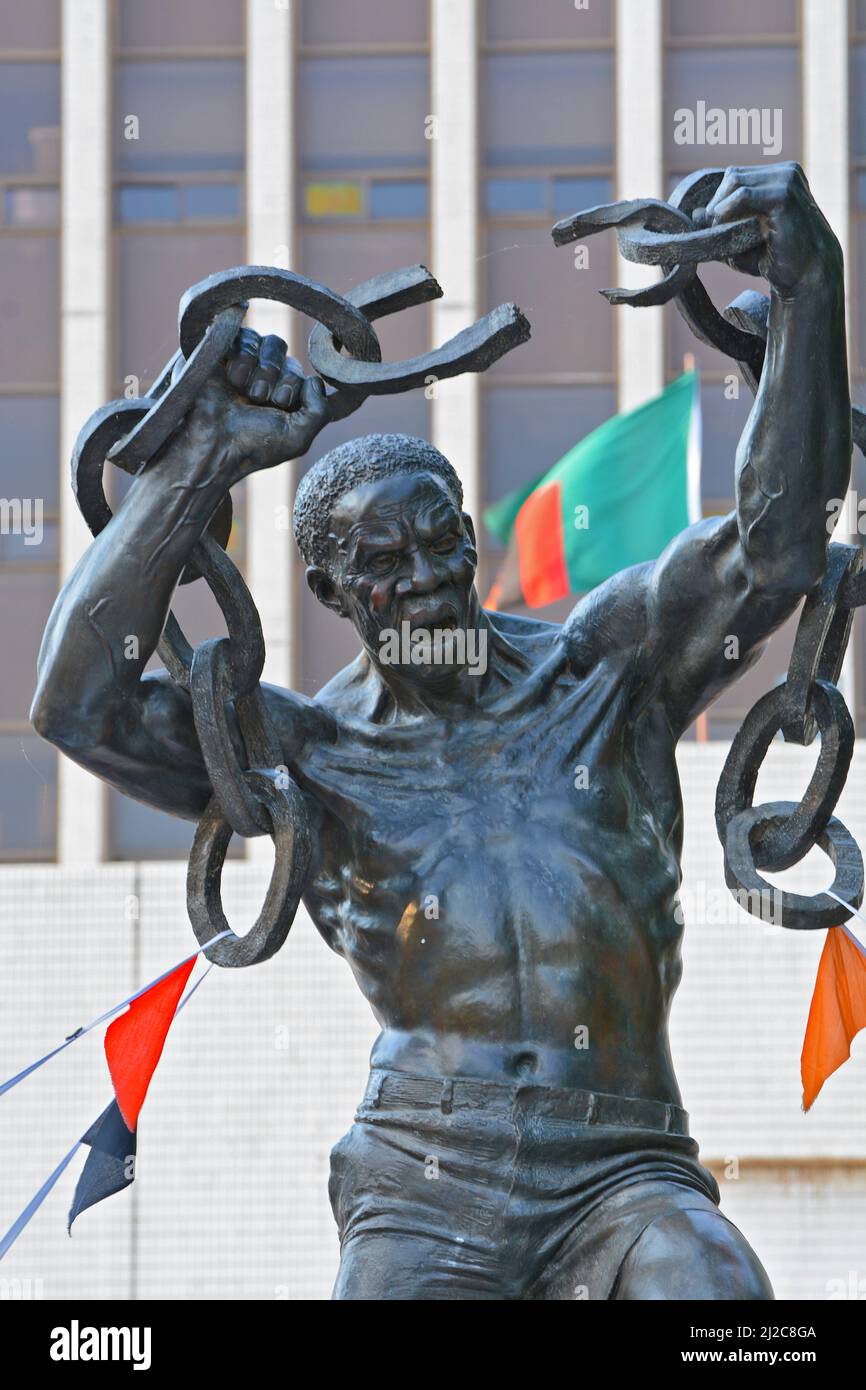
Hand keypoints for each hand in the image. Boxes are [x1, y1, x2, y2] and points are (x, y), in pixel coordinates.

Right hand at [178, 328, 330, 477]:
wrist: (211, 443)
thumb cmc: (253, 445)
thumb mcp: (298, 438)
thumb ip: (321, 411)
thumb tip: (316, 379)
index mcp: (286, 395)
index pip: (303, 372)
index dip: (294, 385)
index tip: (280, 405)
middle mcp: (268, 375)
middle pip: (288, 355)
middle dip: (277, 378)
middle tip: (258, 399)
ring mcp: (245, 361)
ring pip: (271, 342)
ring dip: (262, 369)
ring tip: (243, 391)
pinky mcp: (223, 351)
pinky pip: (244, 335)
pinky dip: (243, 356)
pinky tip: (233, 378)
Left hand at [705, 162, 841, 295]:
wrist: (806, 276)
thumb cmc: (776, 259)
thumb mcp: (743, 239)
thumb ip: (722, 225)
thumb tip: (694, 215)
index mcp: (780, 177)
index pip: (737, 177)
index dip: (718, 199)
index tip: (709, 224)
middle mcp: (786, 172)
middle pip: (733, 176)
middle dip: (717, 203)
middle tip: (711, 231)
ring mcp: (787, 180)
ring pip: (735, 181)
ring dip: (720, 208)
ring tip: (718, 232)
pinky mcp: (784, 195)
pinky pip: (743, 195)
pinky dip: (726, 210)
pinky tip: (722, 227)